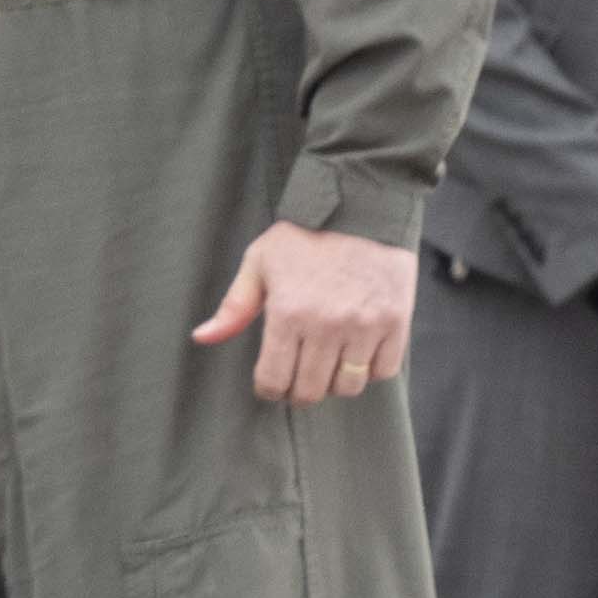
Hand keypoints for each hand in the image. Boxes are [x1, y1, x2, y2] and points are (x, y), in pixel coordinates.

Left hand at [190, 219, 417, 405]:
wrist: (362, 205)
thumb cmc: (305, 235)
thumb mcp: (260, 262)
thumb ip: (234, 306)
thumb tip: (202, 338)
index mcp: (288, 313)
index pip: (273, 381)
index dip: (269, 389)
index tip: (272, 382)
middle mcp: (326, 325)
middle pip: (309, 391)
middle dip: (298, 390)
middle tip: (299, 375)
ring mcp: (364, 325)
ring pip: (347, 387)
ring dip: (334, 382)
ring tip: (329, 363)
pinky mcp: (395, 321)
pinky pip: (383, 371)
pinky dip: (371, 369)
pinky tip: (359, 351)